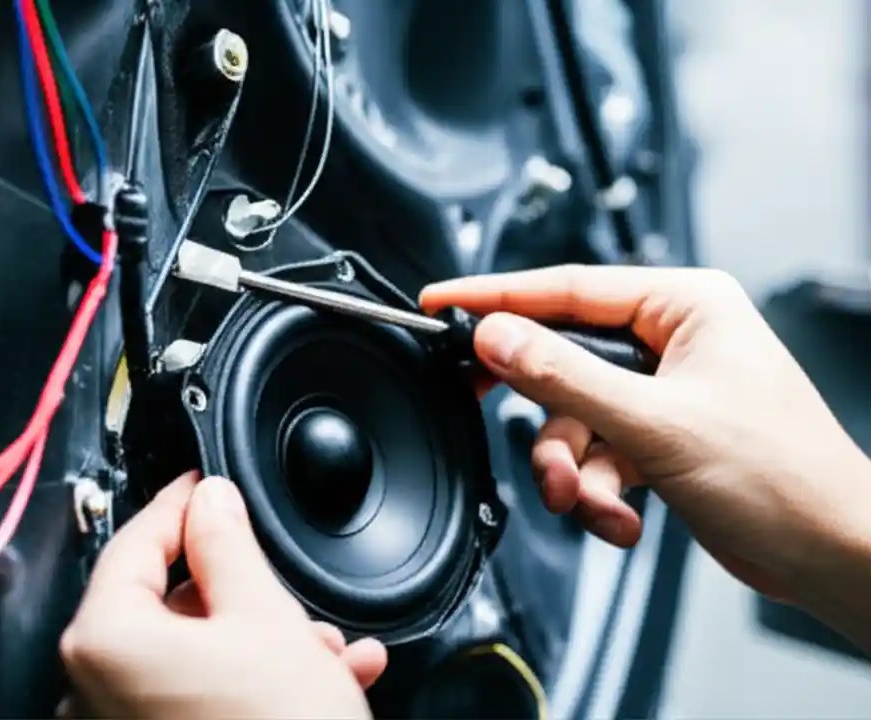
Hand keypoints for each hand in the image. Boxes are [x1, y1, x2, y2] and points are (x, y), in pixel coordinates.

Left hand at [59, 473, 386, 717]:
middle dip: (238, 590)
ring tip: (326, 645)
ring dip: (259, 642)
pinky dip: (251, 685)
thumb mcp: (264, 620)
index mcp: (103, 644)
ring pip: (192, 660)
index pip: (135, 543)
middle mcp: (93, 694)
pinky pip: (198, 704)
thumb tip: (210, 502)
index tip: (206, 486)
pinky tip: (319, 681)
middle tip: (283, 577)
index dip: (181, 505)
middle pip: (165, 608)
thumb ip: (227, 545)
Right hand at [421, 266, 870, 646]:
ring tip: (586, 500)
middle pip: (562, 358)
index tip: (444, 303)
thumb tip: (497, 337)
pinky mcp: (659, 437)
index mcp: (686, 305)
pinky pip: (595, 453)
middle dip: (542, 414)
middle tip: (481, 406)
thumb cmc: (783, 477)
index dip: (497, 298)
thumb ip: (563, 377)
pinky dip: (596, 491)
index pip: (568, 288)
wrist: (829, 552)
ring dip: (570, 467)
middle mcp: (673, 340)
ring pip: (572, 417)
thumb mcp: (654, 423)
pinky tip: (619, 517)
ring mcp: (664, 391)